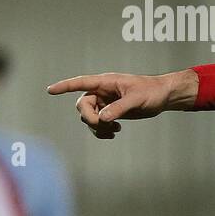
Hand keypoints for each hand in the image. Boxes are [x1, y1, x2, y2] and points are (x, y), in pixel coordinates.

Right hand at [47, 70, 197, 138]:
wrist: (163, 96)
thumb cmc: (152, 91)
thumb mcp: (136, 99)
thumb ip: (119, 108)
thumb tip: (102, 118)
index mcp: (106, 82)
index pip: (81, 83)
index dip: (65, 86)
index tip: (50, 90)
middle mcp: (102, 92)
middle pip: (83, 105)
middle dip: (89, 118)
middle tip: (104, 125)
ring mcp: (106, 102)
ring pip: (89, 117)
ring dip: (97, 127)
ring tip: (114, 130)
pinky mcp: (111, 112)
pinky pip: (98, 123)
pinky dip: (102, 130)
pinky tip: (114, 133)